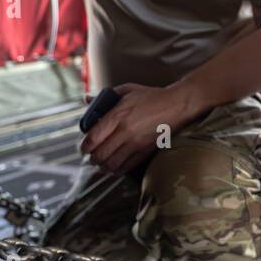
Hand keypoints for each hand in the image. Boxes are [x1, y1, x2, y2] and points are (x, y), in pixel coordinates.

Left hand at [79, 82, 200, 175]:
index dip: (84, 146)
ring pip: (112, 163)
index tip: (83, 148)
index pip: (93, 137)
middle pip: (100, 153)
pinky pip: (127, 166)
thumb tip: (88, 100)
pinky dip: (117, 170)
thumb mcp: (128, 90)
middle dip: (92, 158)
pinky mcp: (146, 150)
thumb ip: (106, 97)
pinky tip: (114, 168)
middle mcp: (125, 131)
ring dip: (103, 166)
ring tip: (100, 164)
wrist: (177, 105)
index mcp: (118, 115)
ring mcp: (136, 143)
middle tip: (90, 157)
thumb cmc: (152, 96)